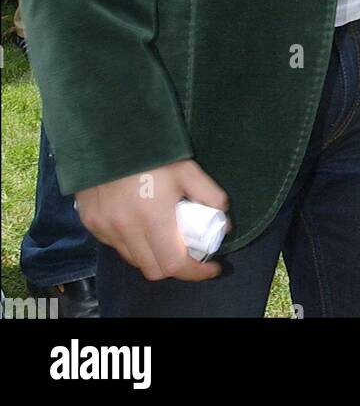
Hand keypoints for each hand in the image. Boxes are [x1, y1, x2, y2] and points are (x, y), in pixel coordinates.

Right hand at [75, 159, 229, 281]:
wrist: (107, 133)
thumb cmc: (151, 150)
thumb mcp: (186, 169)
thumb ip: (209, 195)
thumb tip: (223, 220)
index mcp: (152, 217)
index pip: (175, 264)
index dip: (197, 272)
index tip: (213, 267)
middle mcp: (125, 229)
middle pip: (154, 270)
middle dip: (176, 268)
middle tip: (190, 255)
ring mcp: (105, 228)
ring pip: (134, 260)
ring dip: (153, 257)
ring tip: (165, 239)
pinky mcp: (91, 223)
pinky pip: (116, 246)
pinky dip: (132, 245)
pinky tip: (140, 227)